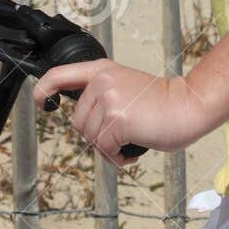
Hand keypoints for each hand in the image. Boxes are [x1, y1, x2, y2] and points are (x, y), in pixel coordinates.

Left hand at [31, 60, 212, 167]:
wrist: (189, 106)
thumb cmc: (164, 104)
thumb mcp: (128, 89)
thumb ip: (104, 97)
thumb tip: (85, 123)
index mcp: (103, 71)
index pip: (62, 74)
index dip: (45, 88)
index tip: (39, 100)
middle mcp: (102, 81)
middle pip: (78, 122)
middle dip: (96, 136)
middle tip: (120, 136)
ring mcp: (109, 99)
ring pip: (91, 138)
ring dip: (109, 149)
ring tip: (130, 142)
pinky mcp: (116, 119)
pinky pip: (105, 149)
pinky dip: (117, 157)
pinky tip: (132, 152)